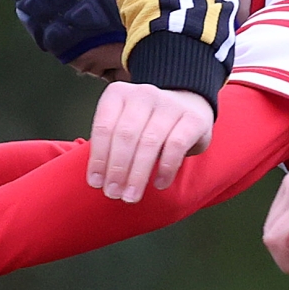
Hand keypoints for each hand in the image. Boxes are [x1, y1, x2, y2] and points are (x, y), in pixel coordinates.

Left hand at [85, 82, 213, 202]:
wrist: (188, 106)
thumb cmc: (146, 124)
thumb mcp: (123, 125)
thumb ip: (110, 145)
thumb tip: (98, 180)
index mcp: (119, 93)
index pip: (104, 127)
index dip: (98, 158)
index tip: (95, 183)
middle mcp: (144, 94)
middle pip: (126, 135)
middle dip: (117, 169)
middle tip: (113, 194)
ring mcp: (170, 104)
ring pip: (149, 143)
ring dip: (138, 174)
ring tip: (131, 196)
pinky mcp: (193, 118)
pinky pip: (176, 146)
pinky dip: (165, 169)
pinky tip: (159, 184)